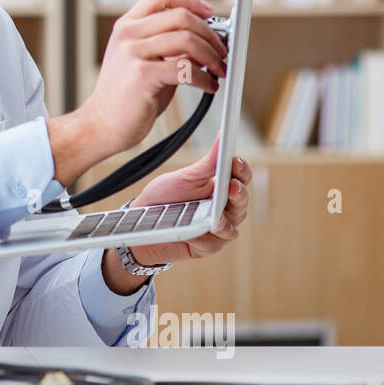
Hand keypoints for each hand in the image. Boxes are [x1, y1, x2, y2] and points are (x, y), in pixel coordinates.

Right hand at [47, 0, 227, 184]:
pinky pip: (185, 69)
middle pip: (181, 17)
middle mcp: (128, 34)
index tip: (209, 13)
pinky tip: (208, 86)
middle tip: (222, 50)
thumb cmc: (126, 96)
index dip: (190, 1)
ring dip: (212, 56)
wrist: (101, 124)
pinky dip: (205, 78)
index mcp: (127, 26)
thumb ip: (168, 45)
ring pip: (187, 40)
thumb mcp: (143, 60)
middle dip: (210, 34)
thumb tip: (206, 38)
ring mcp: (132, 53)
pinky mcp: (141, 75)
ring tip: (220, 70)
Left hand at [125, 132, 250, 266]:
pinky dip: (203, 237)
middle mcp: (224, 210)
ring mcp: (218, 230)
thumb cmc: (165, 198)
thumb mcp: (186, 178)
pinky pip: (213, 243)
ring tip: (214, 215)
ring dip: (223, 220)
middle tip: (231, 186)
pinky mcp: (207, 247)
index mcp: (221, 189)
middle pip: (242, 203)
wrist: (141, 222)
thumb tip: (222, 137)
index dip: (242, 170)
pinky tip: (193, 233)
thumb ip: (207, 163)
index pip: (241, 179)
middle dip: (238, 194)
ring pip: (232, 227)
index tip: (235, 161)